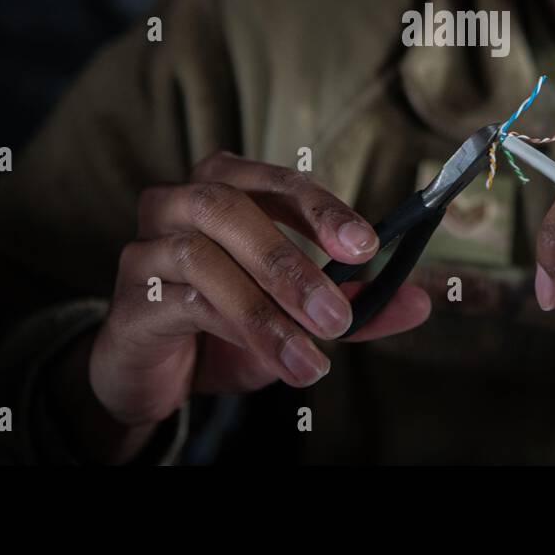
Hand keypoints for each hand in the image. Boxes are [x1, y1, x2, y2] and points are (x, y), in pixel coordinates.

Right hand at [55, 150, 430, 462]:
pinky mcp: (133, 295)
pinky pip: (182, 300)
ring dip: (265, 307)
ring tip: (312, 353)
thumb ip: (355, 305)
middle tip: (340, 315)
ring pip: (205, 257)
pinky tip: (271, 360)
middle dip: (294, 261)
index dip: (323, 210)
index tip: (367, 247)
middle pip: (233, 208)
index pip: (280, 183)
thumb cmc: (226, 322)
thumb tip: (421, 301)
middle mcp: (180, 201)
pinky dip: (234, 329)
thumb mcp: (298, 315)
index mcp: (227, 186)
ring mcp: (148, 244)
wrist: (153, 371)